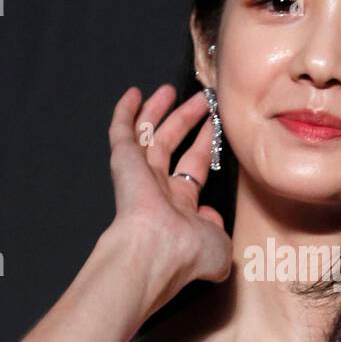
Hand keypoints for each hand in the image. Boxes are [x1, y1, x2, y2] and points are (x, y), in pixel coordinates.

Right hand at [107, 84, 232, 287]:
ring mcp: (137, 175)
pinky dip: (125, 113)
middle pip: (170, 145)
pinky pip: (121, 132)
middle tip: (201, 100)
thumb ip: (218, 228)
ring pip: (147, 134)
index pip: (191, 168)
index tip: (213, 126)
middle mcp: (156, 189)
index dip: (202, 146)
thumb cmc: (187, 252)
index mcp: (178, 207)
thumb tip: (209, 216)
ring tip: (171, 89)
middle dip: (185, 121)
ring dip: (158, 110)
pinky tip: (133, 94)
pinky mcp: (122, 162)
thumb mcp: (218, 244)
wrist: (156, 251)